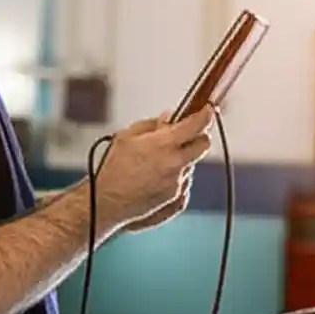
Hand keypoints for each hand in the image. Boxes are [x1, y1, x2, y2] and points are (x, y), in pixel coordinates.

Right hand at [93, 107, 211, 230]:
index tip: (208, 109)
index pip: (197, 124)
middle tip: (184, 135)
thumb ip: (152, 124)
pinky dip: (176, 177)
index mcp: (165, 145)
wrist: (106, 203)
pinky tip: (155, 179)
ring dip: (181, 159)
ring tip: (156, 164)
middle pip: (204, 144)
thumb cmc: (113, 170)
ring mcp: (179, 184)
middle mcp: (176, 164)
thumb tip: (169, 118)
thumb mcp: (127, 137)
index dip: (205, 114)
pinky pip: (184, 182)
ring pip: (191, 164)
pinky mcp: (177, 200)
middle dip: (197, 136)